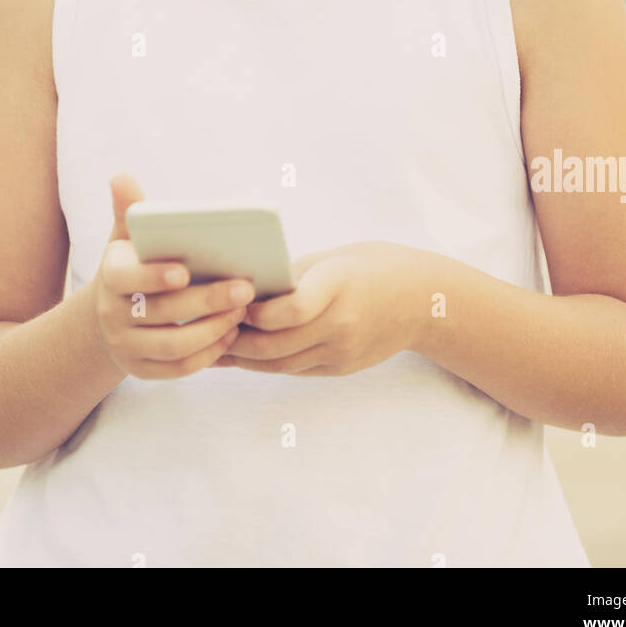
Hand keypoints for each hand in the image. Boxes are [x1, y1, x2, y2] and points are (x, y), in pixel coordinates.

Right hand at [91, 173, 255, 378]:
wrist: (110, 316)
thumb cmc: (132, 266)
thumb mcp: (126, 239)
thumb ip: (130, 211)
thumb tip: (121, 176)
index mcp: (110, 277)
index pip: (125, 279)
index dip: (153, 276)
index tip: (185, 270)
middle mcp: (112, 315)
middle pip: (161, 313)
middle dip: (206, 301)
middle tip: (245, 287)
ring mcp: (126, 348)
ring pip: (173, 346)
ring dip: (212, 329)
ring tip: (243, 309)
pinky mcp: (142, 372)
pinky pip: (178, 369)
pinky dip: (207, 354)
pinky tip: (231, 334)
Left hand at [212, 241, 423, 375]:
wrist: (426, 300)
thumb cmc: (374, 265)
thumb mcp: (334, 257)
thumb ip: (293, 275)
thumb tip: (245, 287)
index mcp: (340, 286)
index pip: (291, 309)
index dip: (255, 310)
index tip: (229, 300)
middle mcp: (341, 324)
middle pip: (274, 344)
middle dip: (233, 338)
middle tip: (200, 326)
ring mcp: (341, 352)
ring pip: (277, 364)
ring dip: (240, 356)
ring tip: (210, 341)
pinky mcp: (340, 367)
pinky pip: (292, 369)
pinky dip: (263, 362)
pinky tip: (239, 353)